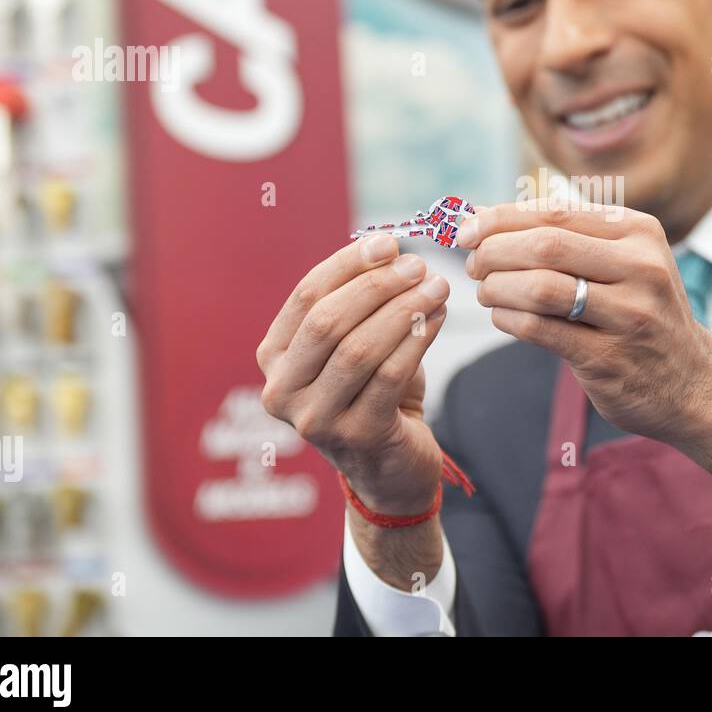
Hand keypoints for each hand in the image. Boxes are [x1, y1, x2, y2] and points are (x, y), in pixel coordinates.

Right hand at [255, 234, 450, 517]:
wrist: (391, 469)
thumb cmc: (374, 395)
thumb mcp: (357, 345)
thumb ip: (363, 302)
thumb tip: (390, 247)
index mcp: (274, 358)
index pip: (306, 297)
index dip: (348, 264)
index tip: (389, 243)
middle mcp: (281, 390)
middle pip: (327, 320)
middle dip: (378, 285)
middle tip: (419, 266)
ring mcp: (315, 419)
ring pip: (359, 348)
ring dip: (403, 310)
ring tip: (437, 287)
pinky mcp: (357, 437)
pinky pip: (389, 375)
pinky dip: (417, 339)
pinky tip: (438, 318)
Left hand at [457, 203, 711, 489]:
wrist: (692, 384)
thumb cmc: (642, 313)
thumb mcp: (624, 262)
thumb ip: (564, 238)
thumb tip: (482, 215)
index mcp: (640, 233)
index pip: (555, 213)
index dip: (500, 218)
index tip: (466, 228)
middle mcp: (640, 268)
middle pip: (544, 245)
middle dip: (493, 251)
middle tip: (473, 264)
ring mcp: (628, 316)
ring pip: (539, 286)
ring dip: (496, 287)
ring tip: (485, 292)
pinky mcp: (609, 359)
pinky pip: (538, 329)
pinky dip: (507, 318)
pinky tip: (501, 316)